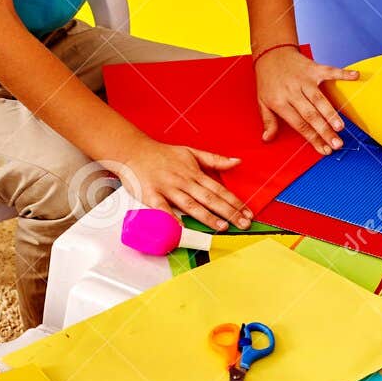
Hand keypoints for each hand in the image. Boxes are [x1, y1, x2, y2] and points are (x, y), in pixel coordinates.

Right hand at [113, 138, 251, 231]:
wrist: (133, 151)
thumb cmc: (162, 154)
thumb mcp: (191, 152)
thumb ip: (214, 160)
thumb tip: (237, 161)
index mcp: (194, 173)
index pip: (219, 190)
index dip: (235, 202)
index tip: (248, 213)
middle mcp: (184, 181)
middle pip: (210, 198)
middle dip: (228, 212)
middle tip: (243, 224)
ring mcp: (168, 189)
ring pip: (191, 204)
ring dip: (207, 216)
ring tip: (222, 227)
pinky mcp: (151, 195)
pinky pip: (163, 209)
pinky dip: (172, 219)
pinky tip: (182, 229)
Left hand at [254, 47, 358, 154]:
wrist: (271, 53)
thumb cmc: (268, 79)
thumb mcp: (262, 101)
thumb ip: (268, 121)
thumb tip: (267, 139)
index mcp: (280, 101)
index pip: (298, 124)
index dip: (312, 138)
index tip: (324, 150)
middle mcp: (293, 91)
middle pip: (311, 114)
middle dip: (324, 131)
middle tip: (336, 144)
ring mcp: (305, 80)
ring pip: (319, 99)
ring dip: (331, 113)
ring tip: (340, 127)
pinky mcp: (314, 68)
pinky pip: (330, 71)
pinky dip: (343, 74)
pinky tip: (356, 77)